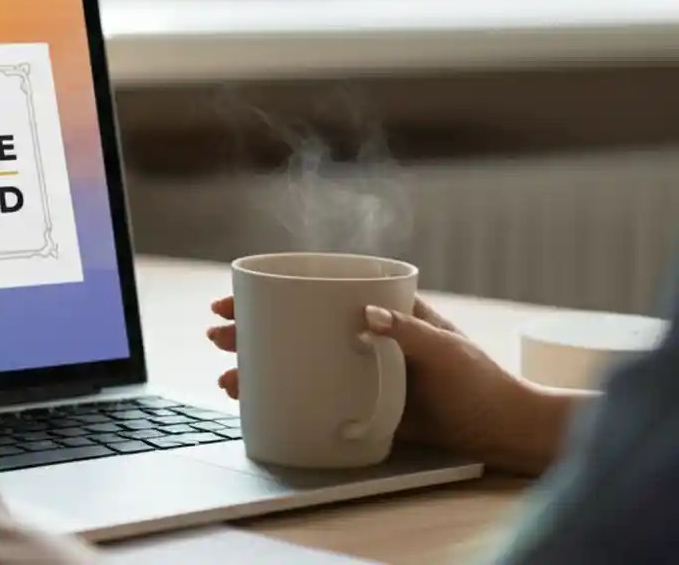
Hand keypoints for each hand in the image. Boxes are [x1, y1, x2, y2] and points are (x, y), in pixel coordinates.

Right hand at [206, 296, 584, 475]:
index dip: (273, 291)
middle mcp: (361, 337)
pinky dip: (282, 398)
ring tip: (227, 378)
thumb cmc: (482, 382)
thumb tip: (367, 315)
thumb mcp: (448, 350)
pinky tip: (257, 403)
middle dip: (250, 330)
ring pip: (296, 362)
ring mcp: (357, 371)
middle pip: (294, 326)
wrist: (503, 430)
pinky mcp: (360, 404)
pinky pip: (313, 397)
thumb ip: (409, 332)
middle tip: (217, 335)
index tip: (237, 297)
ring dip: (258, 367)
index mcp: (380, 311)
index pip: (317, 292)